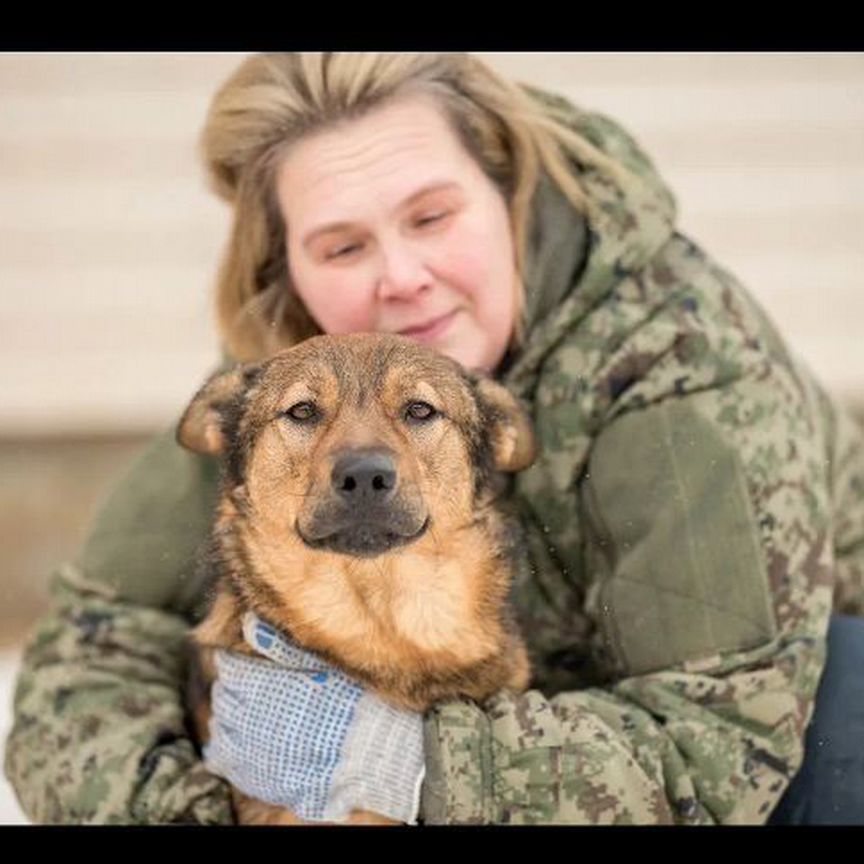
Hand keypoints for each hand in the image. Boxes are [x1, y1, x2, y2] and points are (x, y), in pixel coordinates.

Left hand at [203, 612, 425, 823]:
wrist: (367, 754)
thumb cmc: (348, 703)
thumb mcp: (316, 664)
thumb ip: (279, 645)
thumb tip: (249, 623)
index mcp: (258, 686)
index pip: (230, 667)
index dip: (237, 660)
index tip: (244, 659)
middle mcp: (245, 718)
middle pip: (223, 695)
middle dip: (234, 686)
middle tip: (249, 684)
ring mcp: (247, 751)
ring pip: (221, 727)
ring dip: (230, 717)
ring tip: (248, 713)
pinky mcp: (254, 777)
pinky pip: (225, 761)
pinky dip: (228, 748)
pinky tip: (242, 743)